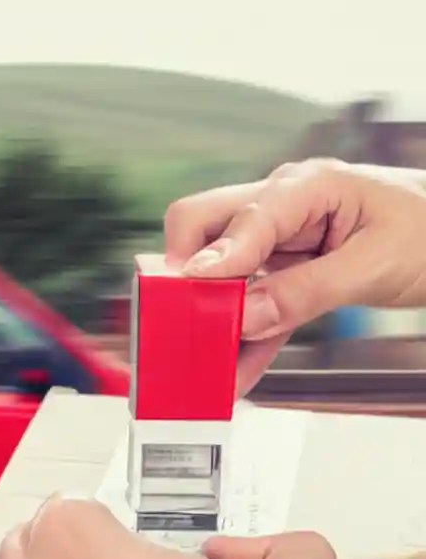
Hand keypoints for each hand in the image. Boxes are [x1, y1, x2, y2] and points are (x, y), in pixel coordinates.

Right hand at [163, 159, 425, 394]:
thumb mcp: (374, 264)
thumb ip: (307, 290)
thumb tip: (246, 315)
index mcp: (303, 187)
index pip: (235, 219)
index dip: (208, 262)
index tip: (189, 299)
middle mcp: (281, 206)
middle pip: (203, 228)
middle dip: (186, 275)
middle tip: (184, 319)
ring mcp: (282, 239)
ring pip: (221, 273)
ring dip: (214, 316)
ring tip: (208, 362)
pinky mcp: (291, 271)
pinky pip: (256, 305)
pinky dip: (246, 337)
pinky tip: (239, 370)